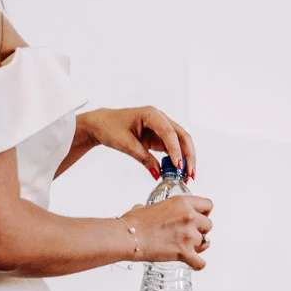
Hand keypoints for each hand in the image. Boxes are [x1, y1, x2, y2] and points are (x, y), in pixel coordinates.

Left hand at [78, 106, 197, 180]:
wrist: (101, 125)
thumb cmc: (109, 126)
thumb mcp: (125, 144)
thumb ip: (144, 159)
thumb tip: (158, 173)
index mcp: (151, 114)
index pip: (169, 133)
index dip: (176, 150)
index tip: (179, 166)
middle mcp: (161, 120)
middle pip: (183, 137)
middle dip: (188, 156)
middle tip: (190, 173)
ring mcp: (162, 129)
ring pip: (182, 144)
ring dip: (186, 159)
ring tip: (187, 176)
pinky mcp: (160, 138)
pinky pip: (174, 149)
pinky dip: (178, 160)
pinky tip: (179, 172)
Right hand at [121, 196, 213, 268]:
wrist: (127, 237)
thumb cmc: (134, 223)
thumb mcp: (149, 207)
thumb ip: (159, 210)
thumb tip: (151, 211)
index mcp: (182, 203)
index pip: (208, 205)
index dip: (204, 212)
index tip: (200, 216)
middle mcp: (189, 217)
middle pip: (209, 225)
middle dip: (200, 230)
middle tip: (187, 233)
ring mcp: (188, 235)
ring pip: (205, 242)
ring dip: (196, 246)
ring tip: (183, 246)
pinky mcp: (185, 252)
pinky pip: (200, 262)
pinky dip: (196, 264)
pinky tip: (192, 262)